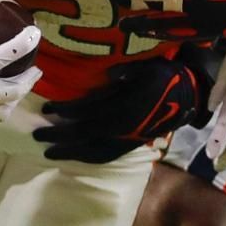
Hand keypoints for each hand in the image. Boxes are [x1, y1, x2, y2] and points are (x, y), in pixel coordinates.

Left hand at [34, 47, 209, 163]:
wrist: (188, 99)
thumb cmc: (166, 78)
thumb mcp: (150, 67)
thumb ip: (128, 72)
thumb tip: (110, 74)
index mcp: (126, 107)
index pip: (89, 110)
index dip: (67, 110)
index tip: (48, 108)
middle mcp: (124, 128)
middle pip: (85, 134)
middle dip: (60, 135)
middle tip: (37, 134)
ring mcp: (127, 140)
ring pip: (93, 151)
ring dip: (70, 151)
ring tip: (49, 152)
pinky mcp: (131, 146)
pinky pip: (106, 156)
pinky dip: (88, 158)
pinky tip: (75, 156)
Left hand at [118, 0, 225, 42]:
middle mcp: (204, 10)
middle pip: (168, 14)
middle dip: (143, 15)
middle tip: (121, 16)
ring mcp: (205, 25)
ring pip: (172, 29)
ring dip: (150, 29)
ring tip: (130, 28)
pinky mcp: (207, 34)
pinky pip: (182, 37)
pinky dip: (165, 37)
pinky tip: (152, 37)